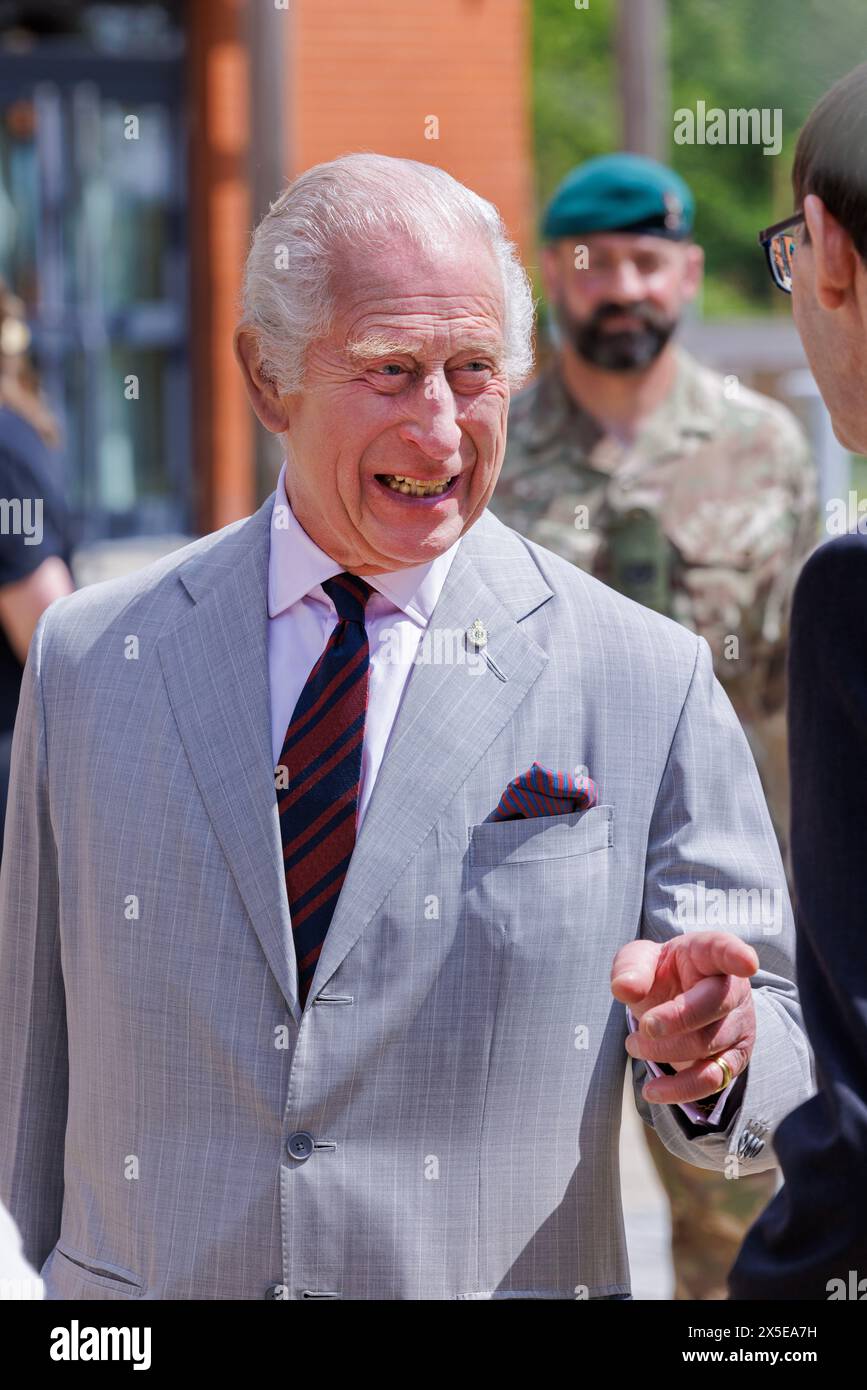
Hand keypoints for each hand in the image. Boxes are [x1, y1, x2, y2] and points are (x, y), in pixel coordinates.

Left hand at [610, 931, 757, 1105]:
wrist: (674, 1004)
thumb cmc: (660, 975)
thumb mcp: (639, 961)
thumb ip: (630, 968)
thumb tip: (624, 989)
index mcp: (708, 954)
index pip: (725, 949)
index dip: (736, 955)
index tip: (747, 963)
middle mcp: (731, 988)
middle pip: (715, 1004)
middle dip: (678, 1017)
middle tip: (644, 1026)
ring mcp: (738, 1025)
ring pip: (709, 1044)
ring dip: (664, 1050)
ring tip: (634, 1044)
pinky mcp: (734, 1059)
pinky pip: (712, 1079)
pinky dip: (680, 1088)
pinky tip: (653, 1091)